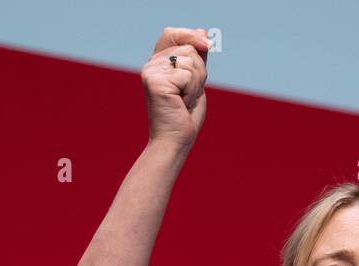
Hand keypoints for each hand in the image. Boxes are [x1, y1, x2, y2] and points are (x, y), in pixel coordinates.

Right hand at [141, 26, 210, 150]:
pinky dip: (192, 91)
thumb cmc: (185, 115)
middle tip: (188, 94)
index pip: (172, 34)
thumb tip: (203, 32)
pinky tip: (181, 103)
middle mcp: (151, 64)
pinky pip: (187, 75)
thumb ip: (197, 58)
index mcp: (158, 62)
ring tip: (184, 100)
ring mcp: (151, 71)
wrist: (176, 140)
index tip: (207, 45)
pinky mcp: (155, 81)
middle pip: (188, 49)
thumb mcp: (195, 81)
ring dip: (196, 84)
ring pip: (190, 61)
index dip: (190, 36)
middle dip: (199, 73)